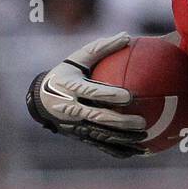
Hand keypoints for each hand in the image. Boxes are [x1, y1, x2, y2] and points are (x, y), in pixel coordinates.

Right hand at [26, 33, 148, 157]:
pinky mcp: (82, 136)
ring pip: (103, 136)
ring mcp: (77, 125)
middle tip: (142, 122)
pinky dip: (121, 151)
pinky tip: (139, 151)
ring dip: (124, 139)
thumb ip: (101, 48)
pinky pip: (103, 146)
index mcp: (72, 88)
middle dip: (121, 122)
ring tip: (145, 138)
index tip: (129, 96)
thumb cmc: (66, 74)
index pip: (93, 93)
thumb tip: (127, 36)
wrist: (42, 100)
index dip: (110, 95)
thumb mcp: (77, 59)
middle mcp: (73, 108)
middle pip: (100, 118)